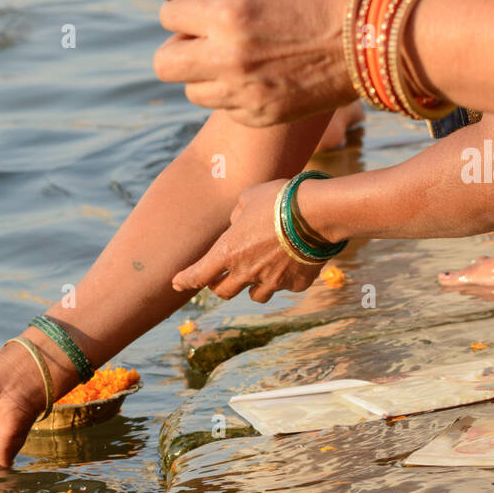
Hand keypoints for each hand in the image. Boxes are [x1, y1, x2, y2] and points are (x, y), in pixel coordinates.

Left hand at [155, 0, 356, 126]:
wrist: (373, 38)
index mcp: (228, 15)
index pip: (168, 16)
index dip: (183, 12)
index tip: (201, 12)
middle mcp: (229, 57)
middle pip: (164, 64)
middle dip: (179, 48)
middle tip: (204, 39)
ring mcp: (245, 92)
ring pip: (192, 91)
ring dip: (205, 73)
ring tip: (240, 57)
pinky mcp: (262, 115)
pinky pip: (225, 108)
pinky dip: (235, 94)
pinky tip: (265, 75)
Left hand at [172, 179, 320, 300]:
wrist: (317, 213)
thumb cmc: (278, 199)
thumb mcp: (249, 197)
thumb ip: (238, 213)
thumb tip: (238, 222)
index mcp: (229, 251)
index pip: (199, 274)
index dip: (185, 280)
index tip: (177, 283)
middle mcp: (247, 272)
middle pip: (224, 292)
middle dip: (219, 286)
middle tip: (220, 278)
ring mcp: (272, 282)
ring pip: (256, 296)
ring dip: (252, 286)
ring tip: (259, 271)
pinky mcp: (296, 285)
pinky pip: (285, 286)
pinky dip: (283, 278)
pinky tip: (291, 262)